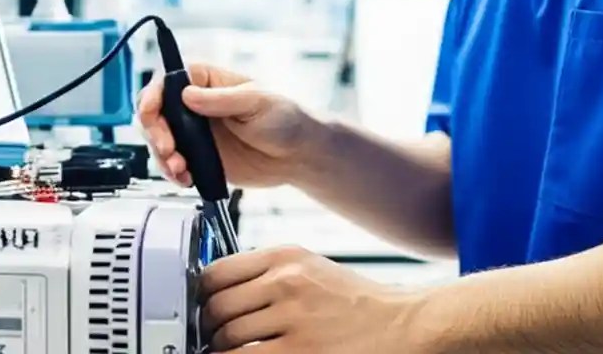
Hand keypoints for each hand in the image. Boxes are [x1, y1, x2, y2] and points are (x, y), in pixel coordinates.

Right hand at [137, 63, 322, 188]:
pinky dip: (172, 172)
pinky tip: (185, 177)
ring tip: (180, 168)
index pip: (168, 80)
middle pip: (155, 111)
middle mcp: (196, 105)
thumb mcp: (257, 102)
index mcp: (208, 81)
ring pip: (159, 139)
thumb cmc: (286, 118)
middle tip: (168, 148)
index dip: (154, 94)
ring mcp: (195, 132)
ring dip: (161, 155)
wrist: (299, 155)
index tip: (152, 111)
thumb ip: (221, 99)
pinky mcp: (200, 157)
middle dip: (154, 130)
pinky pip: (174, 163)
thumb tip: (188, 95)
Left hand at [200, 246, 422, 352]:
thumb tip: (218, 292)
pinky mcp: (299, 353)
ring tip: (233, 352)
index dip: (200, 295)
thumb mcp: (309, 269)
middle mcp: (286, 283)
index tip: (200, 308)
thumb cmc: (355, 303)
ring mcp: (292, 319)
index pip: (215, 272)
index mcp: (285, 257)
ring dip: (223, 350)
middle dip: (209, 328)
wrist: (402, 326)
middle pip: (216, 307)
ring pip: (227, 338)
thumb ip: (266, 274)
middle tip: (213, 337)